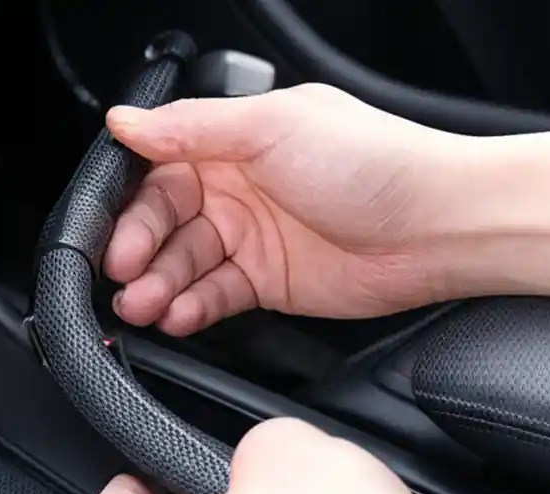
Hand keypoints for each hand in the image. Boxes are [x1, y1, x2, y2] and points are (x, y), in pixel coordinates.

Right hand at [105, 84, 465, 335]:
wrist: (437, 225)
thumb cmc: (372, 161)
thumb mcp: (274, 126)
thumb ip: (194, 127)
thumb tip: (125, 121)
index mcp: (234, 141)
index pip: (160, 169)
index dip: (132, 204)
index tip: (113, 232)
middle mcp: (238, 188)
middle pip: (165, 222)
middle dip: (140, 250)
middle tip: (126, 274)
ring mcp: (253, 237)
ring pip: (186, 264)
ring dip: (160, 285)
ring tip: (145, 304)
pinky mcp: (270, 283)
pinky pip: (217, 297)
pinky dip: (193, 308)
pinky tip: (180, 315)